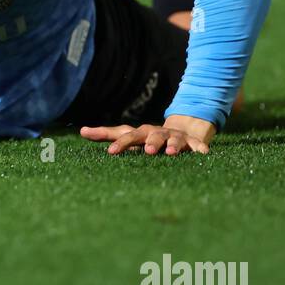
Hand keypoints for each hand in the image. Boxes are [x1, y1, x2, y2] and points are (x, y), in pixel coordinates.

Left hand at [80, 115, 215, 155]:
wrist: (180, 129)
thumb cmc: (148, 137)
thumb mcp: (129, 135)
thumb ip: (106, 134)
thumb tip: (81, 131)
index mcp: (142, 133)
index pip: (128, 136)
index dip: (120, 143)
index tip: (110, 152)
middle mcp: (158, 133)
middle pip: (152, 135)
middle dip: (150, 142)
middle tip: (148, 151)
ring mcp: (175, 137)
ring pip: (173, 139)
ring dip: (172, 145)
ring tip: (171, 152)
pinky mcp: (192, 142)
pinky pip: (196, 145)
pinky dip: (199, 148)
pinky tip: (203, 154)